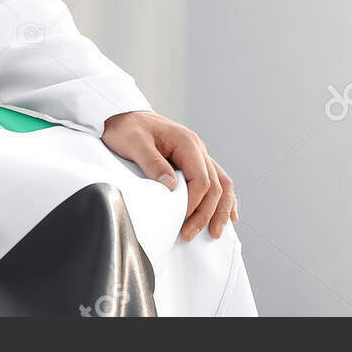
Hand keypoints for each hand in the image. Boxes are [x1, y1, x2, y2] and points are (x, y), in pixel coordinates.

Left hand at [101, 110, 237, 241]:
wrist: (121, 116)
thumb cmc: (127, 128)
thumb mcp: (134, 143)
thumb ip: (153, 163)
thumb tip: (171, 186)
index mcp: (186, 142)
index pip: (201, 180)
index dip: (194, 204)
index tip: (180, 221)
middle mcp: (197, 148)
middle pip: (215, 185)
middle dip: (205, 214)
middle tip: (189, 234)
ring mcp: (198, 154)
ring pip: (221, 183)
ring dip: (220, 209)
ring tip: (215, 232)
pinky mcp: (193, 161)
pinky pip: (217, 180)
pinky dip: (224, 198)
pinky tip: (229, 214)